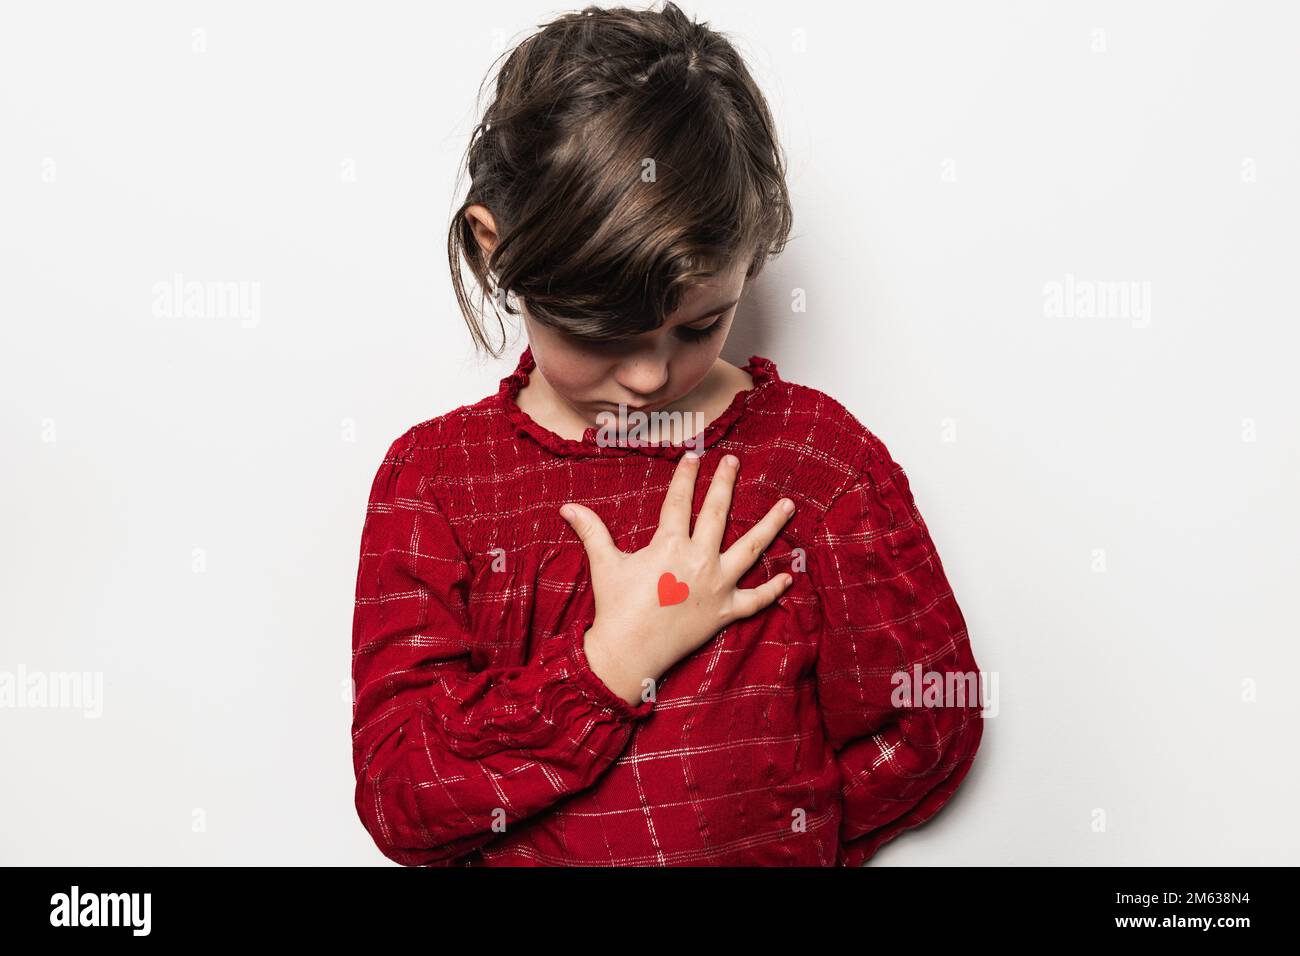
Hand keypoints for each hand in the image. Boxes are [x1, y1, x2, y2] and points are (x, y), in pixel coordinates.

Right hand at [559, 451, 794, 706]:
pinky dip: (773, 590)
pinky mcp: (725, 612)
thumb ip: (591, 531)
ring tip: (788, 505)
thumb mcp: (604, 564)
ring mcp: (717, 586)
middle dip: (725, 484)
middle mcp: (699, 560)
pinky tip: (788, 577)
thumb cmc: (615, 607)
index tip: (694, 456)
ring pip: (751, 549)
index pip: (679, 501)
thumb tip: (566, 507)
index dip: (685, 477)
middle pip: (717, 513)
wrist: (629, 652)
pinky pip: (756, 599)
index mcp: (670, 545)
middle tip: (734, 462)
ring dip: (771, 525)